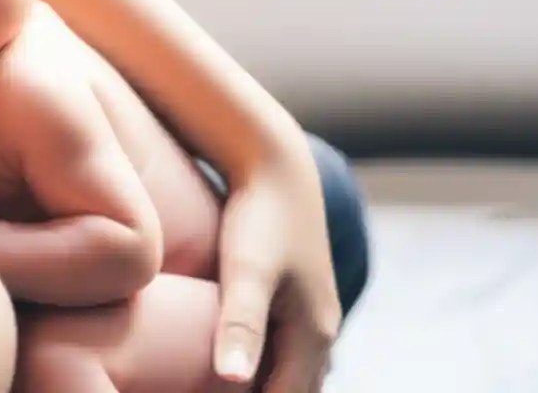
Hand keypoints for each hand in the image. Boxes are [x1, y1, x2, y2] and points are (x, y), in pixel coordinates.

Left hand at [214, 153, 340, 392]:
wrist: (276, 168)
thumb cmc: (260, 216)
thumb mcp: (248, 269)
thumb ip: (241, 324)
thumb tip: (234, 380)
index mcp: (313, 334)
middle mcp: (321, 332)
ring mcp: (313, 318)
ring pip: (294, 375)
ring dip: (266, 388)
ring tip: (216, 389)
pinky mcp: (297, 303)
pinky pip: (287, 355)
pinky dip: (266, 371)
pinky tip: (233, 370)